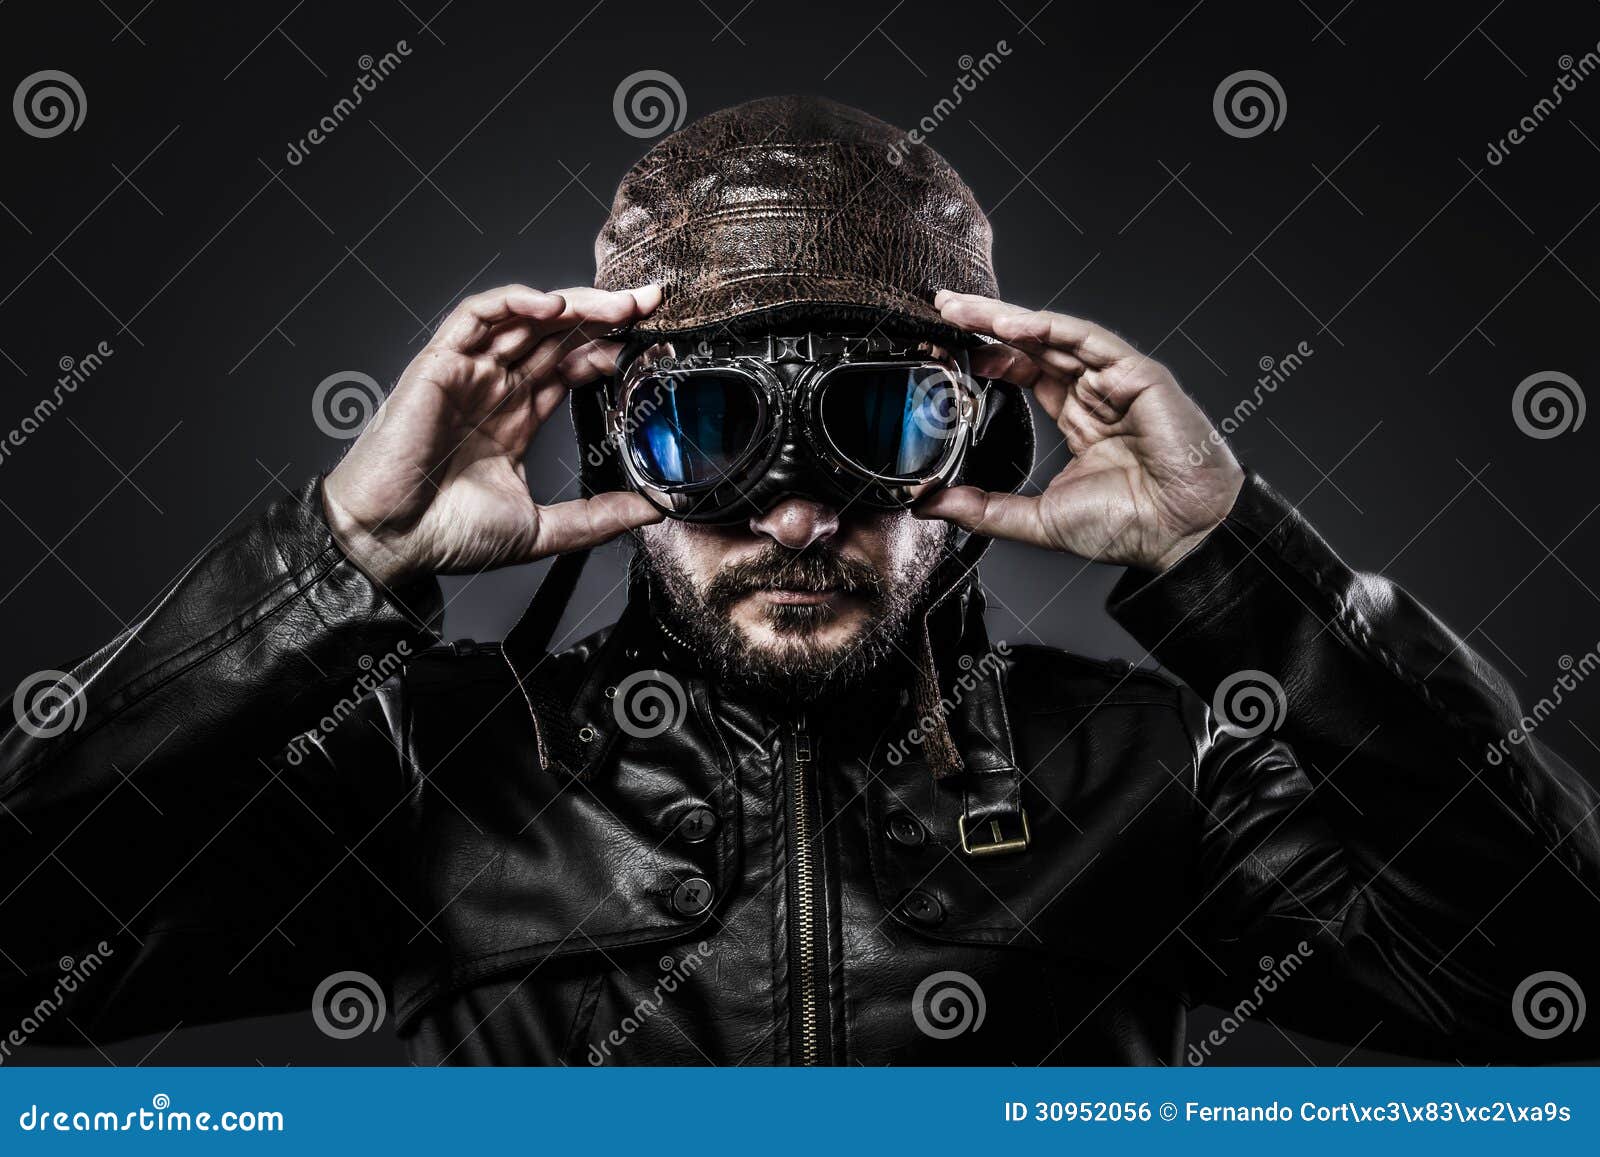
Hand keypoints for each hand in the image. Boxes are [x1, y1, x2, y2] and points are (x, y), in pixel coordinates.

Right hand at [322, 283, 662, 584]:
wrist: (392, 542)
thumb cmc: (449, 536)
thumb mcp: (543, 529)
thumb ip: (598, 517)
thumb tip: (653, 510)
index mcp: (516, 417)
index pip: (571, 365)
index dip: (609, 347)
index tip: (651, 341)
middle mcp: (494, 388)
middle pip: (556, 334)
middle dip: (604, 313)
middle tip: (649, 303)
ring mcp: (468, 372)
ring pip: (525, 316)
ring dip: (572, 303)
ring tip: (617, 304)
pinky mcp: (439, 363)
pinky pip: (476, 316)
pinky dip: (513, 301)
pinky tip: (552, 305)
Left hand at [916, 291, 1244, 572]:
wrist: (1178, 536)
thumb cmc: (1127, 527)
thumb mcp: (1037, 520)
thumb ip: (983, 510)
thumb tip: (931, 505)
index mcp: (1079, 419)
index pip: (1026, 371)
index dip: (989, 355)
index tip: (948, 347)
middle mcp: (1096, 393)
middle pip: (1033, 344)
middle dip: (986, 323)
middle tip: (944, 307)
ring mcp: (1116, 381)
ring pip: (1054, 334)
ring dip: (1006, 318)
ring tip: (963, 310)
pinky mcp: (1137, 375)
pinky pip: (1087, 340)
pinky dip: (1048, 327)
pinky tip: (1011, 324)